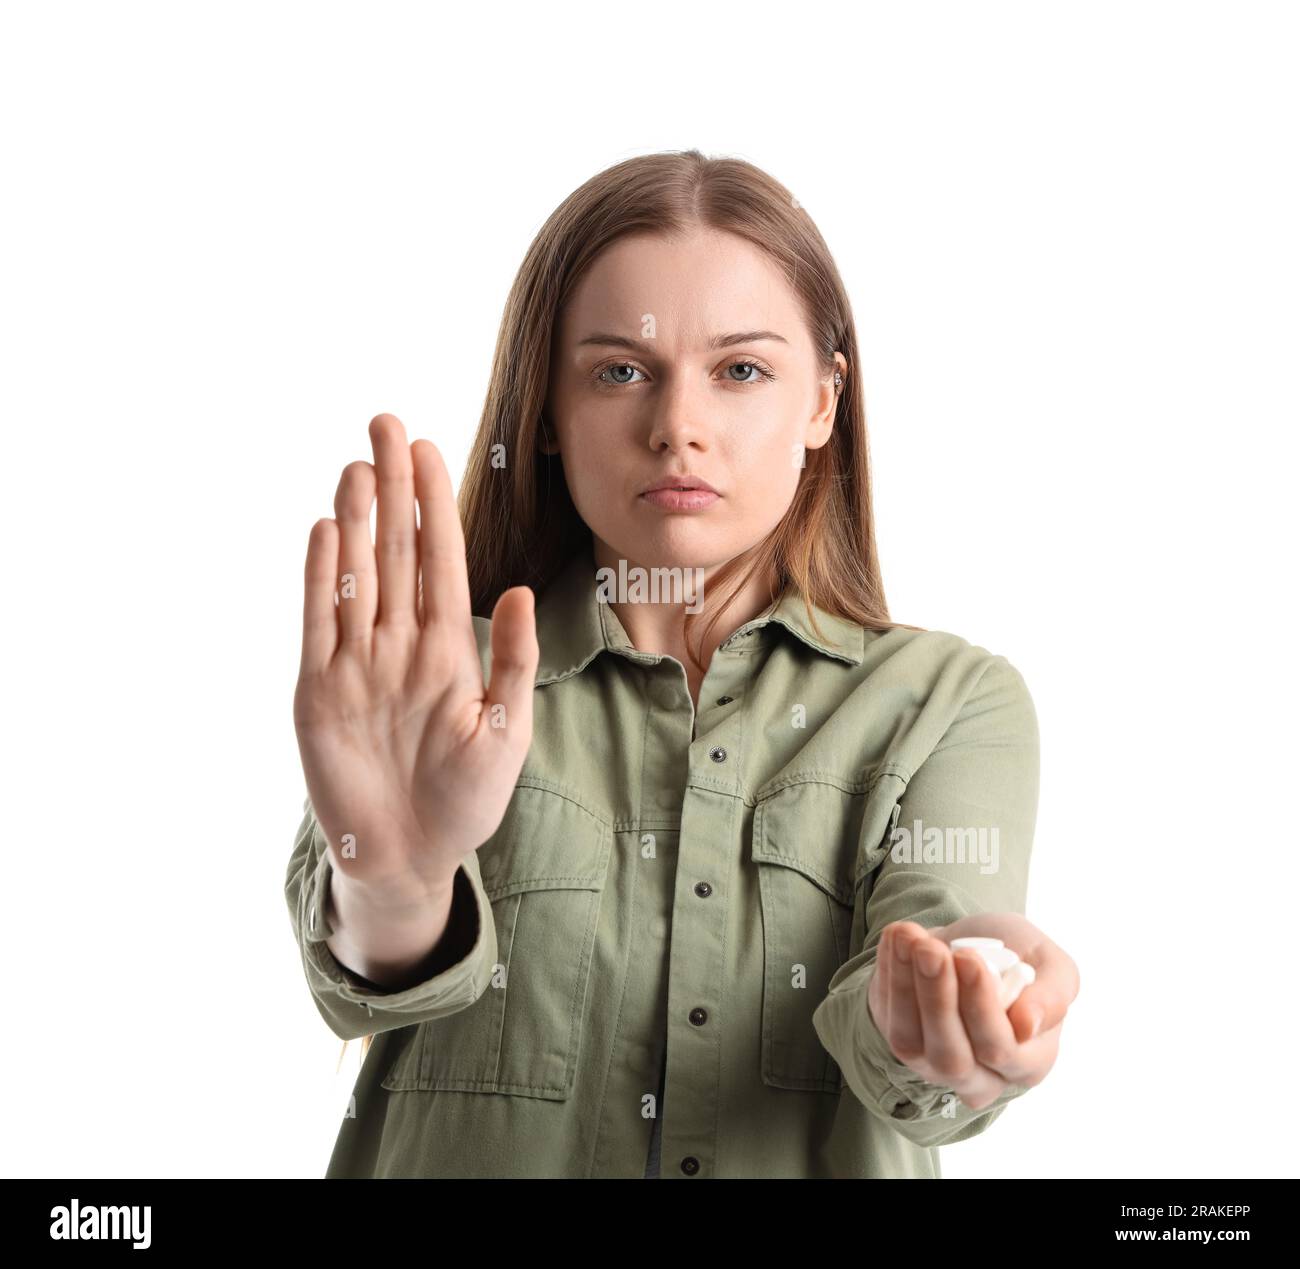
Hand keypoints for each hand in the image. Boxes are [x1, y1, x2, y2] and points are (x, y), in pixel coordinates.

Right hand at [293, 413, 538, 898]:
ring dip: (357, 520)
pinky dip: (321, 577)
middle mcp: (399, 644)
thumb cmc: (464, 800)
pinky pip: (319, 622)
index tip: (430, 451)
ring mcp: (356, 662)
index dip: (434, 506)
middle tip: (387, 424)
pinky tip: (327, 529)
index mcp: (447, 649)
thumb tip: (523, 590)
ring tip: (359, 464)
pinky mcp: (318, 690)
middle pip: (396, 551)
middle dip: (394, 489)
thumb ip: (513, 661)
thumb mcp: (504, 731)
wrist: (407, 855)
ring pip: (356, 574)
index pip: (440, 561)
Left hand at [867, 913, 1078, 1110]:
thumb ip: (1053, 995)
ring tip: (909, 937)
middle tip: (931, 950)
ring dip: (905, 985)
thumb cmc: (1021, 960)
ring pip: (912, 1042)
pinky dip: (889, 974)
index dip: (981, 1006)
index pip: (1001, 1050)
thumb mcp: (1052, 965)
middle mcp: (980, 1075)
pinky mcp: (902, 1039)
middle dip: (937, 1000)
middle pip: (952, 1058)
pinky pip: (887, 1017)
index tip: (968, 957)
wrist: (975, 946)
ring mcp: (934, 1064)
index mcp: (1027, 1063)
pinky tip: (897, 937)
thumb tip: (1027, 1024)